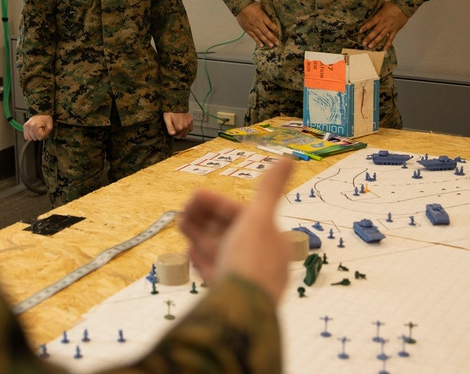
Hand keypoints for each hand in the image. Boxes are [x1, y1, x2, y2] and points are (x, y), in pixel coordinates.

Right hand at [23, 114, 52, 141]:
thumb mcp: (49, 127)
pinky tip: (34, 131)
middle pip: (34, 139)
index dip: (43, 135)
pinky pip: (26, 136)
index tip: (44, 130)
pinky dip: (30, 135)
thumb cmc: (45, 118)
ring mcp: (26, 127)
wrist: (41, 111)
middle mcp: (29, 126)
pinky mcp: (24, 127)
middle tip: (41, 129)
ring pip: (30, 138)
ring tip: (37, 130)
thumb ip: (46, 134)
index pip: (40, 138)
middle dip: (39, 135)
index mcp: (34, 126)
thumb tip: (41, 138)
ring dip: (34, 136)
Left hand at [163, 112, 193, 138]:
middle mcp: (185, 126)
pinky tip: (183, 126)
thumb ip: (169, 127)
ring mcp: (189, 124)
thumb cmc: (170, 111)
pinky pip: (190, 129)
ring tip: (178, 127)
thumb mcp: (167, 119)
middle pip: (181, 136)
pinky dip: (187, 129)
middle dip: (177, 134)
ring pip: (186, 134)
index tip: (171, 129)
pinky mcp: (191, 121)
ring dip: (182, 132)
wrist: (177, 103)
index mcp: (179, 127)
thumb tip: (172, 134)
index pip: (176, 135)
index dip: (172, 133)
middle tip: (174, 128)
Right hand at [179, 158, 293, 302]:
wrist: (239, 311)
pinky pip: (216, 273)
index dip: (216, 204)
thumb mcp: (258, 217)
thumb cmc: (250, 261)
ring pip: (221, 252)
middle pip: (230, 233)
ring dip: (199, 236)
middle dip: (204, 220)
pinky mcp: (231, 297)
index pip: (243, 214)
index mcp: (274, 241)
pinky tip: (190, 254)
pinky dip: (202, 260)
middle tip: (181, 213)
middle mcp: (263, 261)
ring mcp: (246, 280)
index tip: (193, 197)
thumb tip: (289, 157)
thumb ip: (270, 187)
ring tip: (180, 227)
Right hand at [235, 2, 279, 47]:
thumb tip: (273, 17)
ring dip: (266, 41)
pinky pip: (253, 36)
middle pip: (266, 32)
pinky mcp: (248, 30)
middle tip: (278, 43)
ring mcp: (252, 27)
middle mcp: (258, 23)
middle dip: (272, 38)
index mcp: (262, 17)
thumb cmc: (252, 5)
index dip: (276, 29)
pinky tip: (261, 45)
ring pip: (260, 36)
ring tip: (271, 46)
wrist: (240, 7)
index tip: (281, 34)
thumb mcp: (261, 6)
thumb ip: (266, 13)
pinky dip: (257, 41)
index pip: (271, 24)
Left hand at [359, 1, 408, 51]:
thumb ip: (377, 10)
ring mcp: (389, 28)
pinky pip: (391, 38)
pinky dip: (388, 44)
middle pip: (375, 31)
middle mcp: (383, 23)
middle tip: (363, 43)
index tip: (360, 31)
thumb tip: (371, 11)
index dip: (365, 27)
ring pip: (381, 36)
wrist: (404, 7)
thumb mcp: (383, 5)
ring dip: (375, 42)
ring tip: (370, 46)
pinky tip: (384, 50)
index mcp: (380, 16)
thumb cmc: (393, 5)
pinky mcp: (395, 31)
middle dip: (369, 37)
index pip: (371, 22)